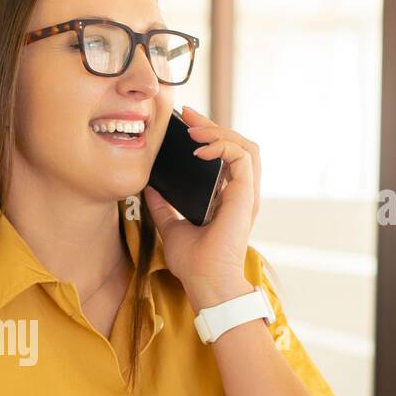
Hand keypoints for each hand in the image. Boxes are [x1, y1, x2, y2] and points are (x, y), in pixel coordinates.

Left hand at [144, 105, 260, 306]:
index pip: (226, 157)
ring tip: (194, 127)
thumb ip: (163, 207)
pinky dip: (222, 146)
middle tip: (187, 113)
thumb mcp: (171, 227)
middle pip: (237, 145)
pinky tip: (200, 149)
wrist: (205, 282)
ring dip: (220, 131)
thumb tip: (149, 188)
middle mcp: (241, 194)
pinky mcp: (245, 195)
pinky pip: (242, 156)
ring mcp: (246, 194)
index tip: (185, 125)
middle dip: (212, 125)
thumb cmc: (193, 263)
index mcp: (228, 199)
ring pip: (246, 145)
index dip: (209, 137)